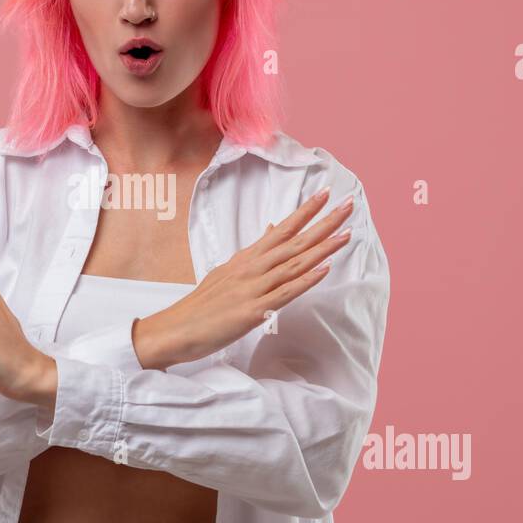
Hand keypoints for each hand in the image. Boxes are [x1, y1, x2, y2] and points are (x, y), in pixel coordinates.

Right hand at [133, 186, 354, 369]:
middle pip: (294, 241)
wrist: (175, 329)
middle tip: (348, 203)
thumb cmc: (201, 305)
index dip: (305, 211)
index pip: (281, 229)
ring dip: (322, 248)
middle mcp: (251, 268)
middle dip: (323, 222)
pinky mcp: (253, 311)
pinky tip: (325, 269)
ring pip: (294, 263)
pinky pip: (284, 293)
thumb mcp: (226, 272)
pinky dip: (306, 281)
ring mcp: (252, 288)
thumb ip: (252, 254)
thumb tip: (272, 229)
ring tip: (346, 233)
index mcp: (246, 259)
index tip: (326, 194)